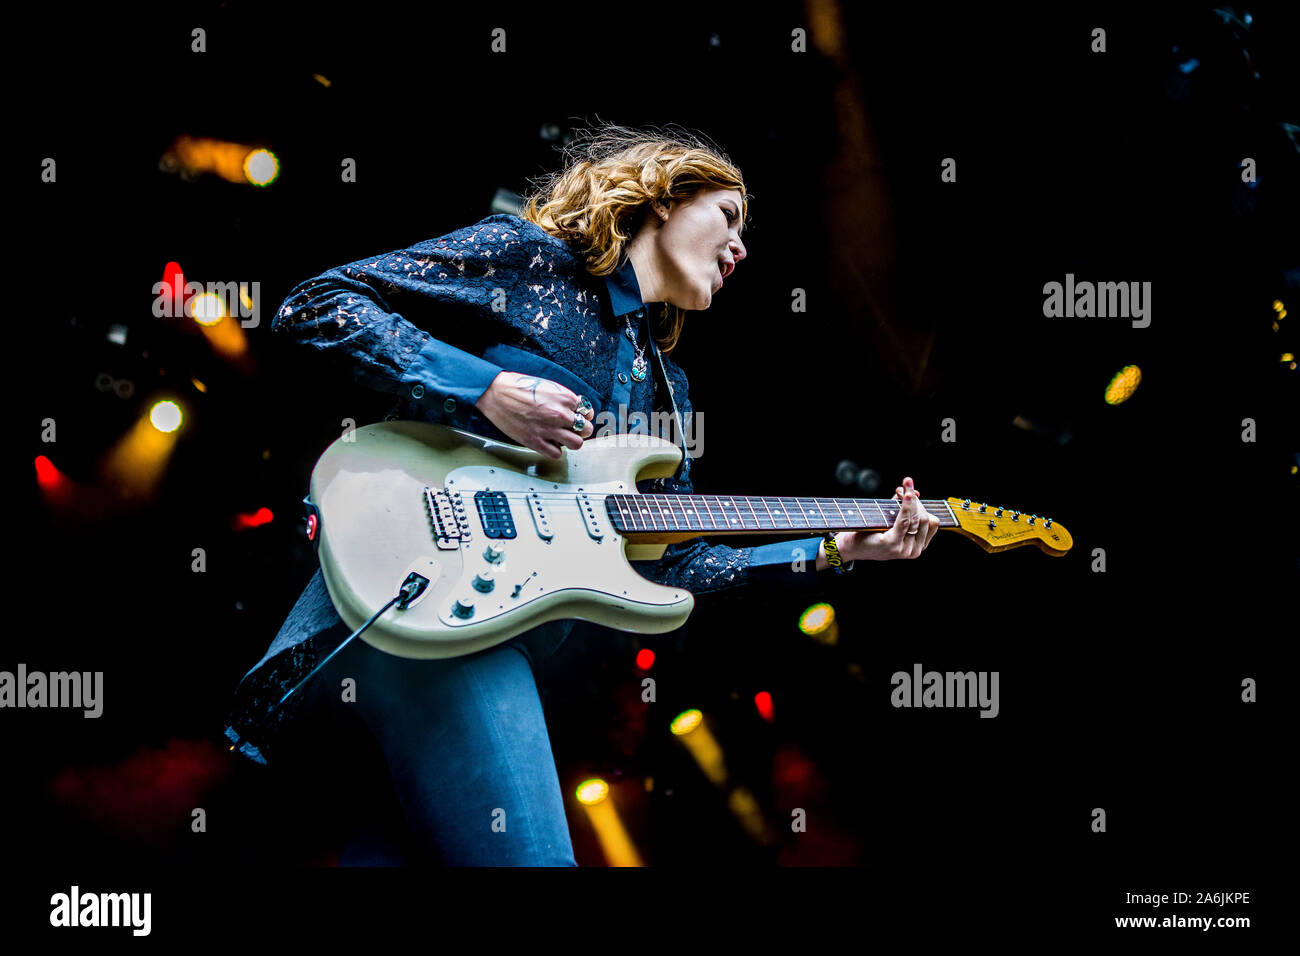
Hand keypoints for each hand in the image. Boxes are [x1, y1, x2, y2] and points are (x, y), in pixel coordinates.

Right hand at [474, 371, 594, 459]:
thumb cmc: (518, 386)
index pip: (588, 412)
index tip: (578, 416)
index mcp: (565, 398)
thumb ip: (564, 398)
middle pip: (587, 430)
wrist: (496, 393)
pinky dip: (555, 450)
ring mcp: (549, 429)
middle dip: (581, 430)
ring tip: (563, 437)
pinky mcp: (536, 441)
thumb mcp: (548, 385)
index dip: (583, 415)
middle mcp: (561, 415)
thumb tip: (576, 408)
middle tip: (572, 428)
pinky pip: (557, 454)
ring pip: (576, 444)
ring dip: (572, 442)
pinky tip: (549, 443)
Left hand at [836, 476, 939, 560]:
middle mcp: (913, 551)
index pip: (932, 522)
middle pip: (925, 518)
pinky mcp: (892, 544)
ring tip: (904, 485)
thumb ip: (904, 508)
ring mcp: (904, 550)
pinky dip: (906, 506)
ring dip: (911, 498)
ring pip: (917, 518)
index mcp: (917, 547)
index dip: (923, 504)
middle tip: (905, 484)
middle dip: (916, 499)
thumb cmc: (869, 532)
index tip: (910, 491)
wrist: (847, 547)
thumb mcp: (891, 520)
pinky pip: (904, 521)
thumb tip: (916, 492)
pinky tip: (906, 494)